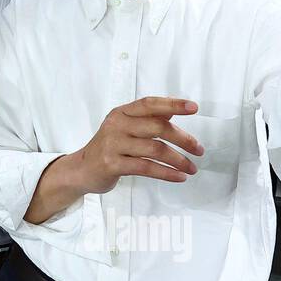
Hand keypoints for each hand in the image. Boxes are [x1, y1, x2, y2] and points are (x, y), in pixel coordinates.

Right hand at [65, 97, 203, 194]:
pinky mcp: (112, 164)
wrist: (81, 170)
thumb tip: (173, 108)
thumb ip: (147, 118)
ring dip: (179, 160)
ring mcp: (113, 144)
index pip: (150, 104)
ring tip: (191, 168)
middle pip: (157, 127)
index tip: (194, 107)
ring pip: (155, 149)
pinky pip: (146, 167)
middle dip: (183, 139)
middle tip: (199, 150)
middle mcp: (116, 125)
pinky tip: (179, 177)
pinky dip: (167, 173)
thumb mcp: (125, 128)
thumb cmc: (109, 148)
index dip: (173, 104)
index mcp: (121, 113)